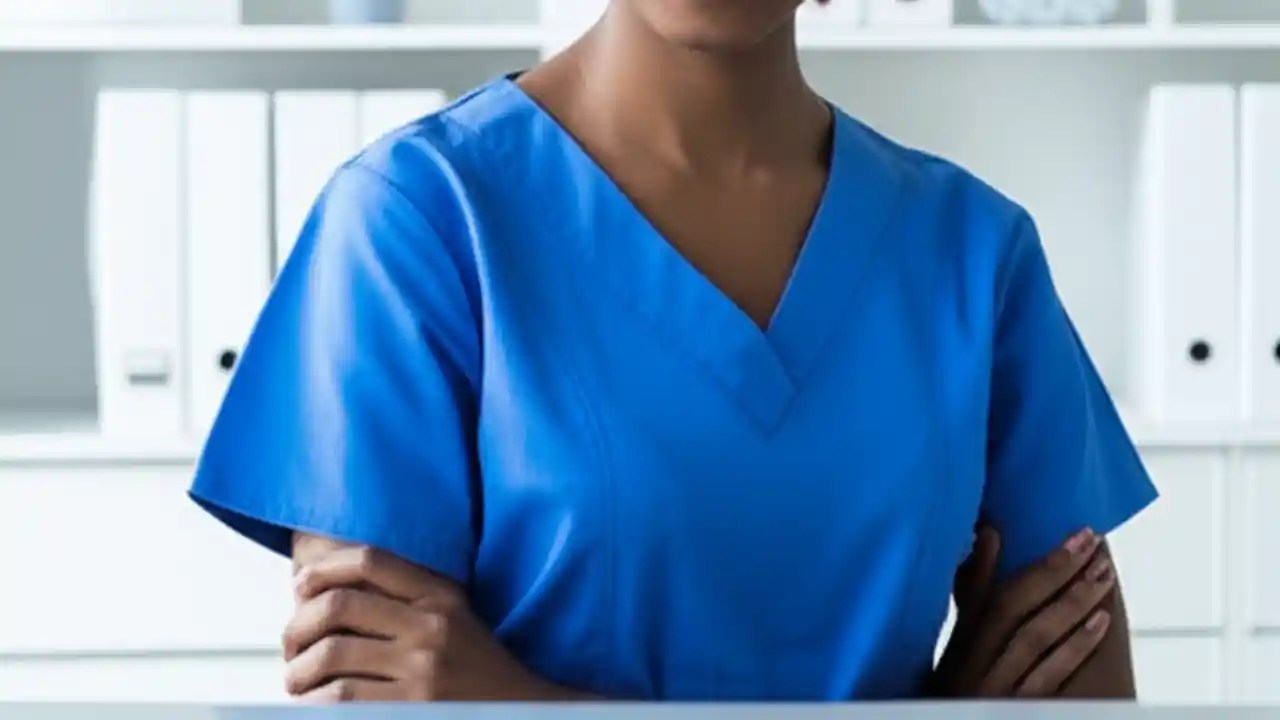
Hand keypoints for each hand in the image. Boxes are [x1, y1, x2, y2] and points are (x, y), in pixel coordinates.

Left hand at [283, 542, 582, 701]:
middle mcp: (433, 627)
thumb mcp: (453, 619)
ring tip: (297, 681)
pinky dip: (315, 703)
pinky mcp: (413, 709)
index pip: (371, 561)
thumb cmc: (477, 670)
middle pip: (339, 607)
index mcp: (441, 597)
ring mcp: (424, 670)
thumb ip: (406, 598)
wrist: (522, 710)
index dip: (324, 569)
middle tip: (290, 647)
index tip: (301, 586)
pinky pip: (342, 700)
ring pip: (332, 657)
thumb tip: (323, 589)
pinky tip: (315, 705)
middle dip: (298, 627)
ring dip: (299, 672)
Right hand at [932, 526, 1115, 696]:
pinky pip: (1048, 676)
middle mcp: (971, 665)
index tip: (1064, 534)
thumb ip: (972, 598)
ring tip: (1102, 574)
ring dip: (1071, 602)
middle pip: (1013, 609)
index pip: (986, 594)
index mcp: (957, 648)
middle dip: (1053, 571)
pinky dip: (1074, 646)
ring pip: (1034, 637)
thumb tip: (988, 535)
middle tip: (1089, 540)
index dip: (1029, 562)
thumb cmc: (963, 696)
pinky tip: (1099, 622)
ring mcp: (995, 690)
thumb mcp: (958, 652)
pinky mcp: (1018, 711)